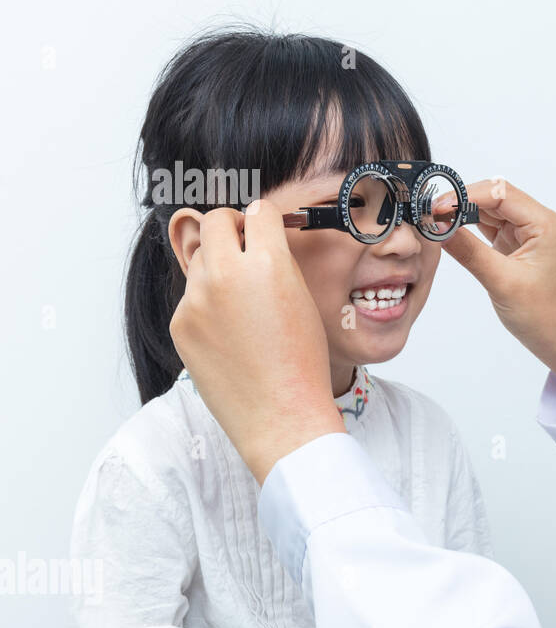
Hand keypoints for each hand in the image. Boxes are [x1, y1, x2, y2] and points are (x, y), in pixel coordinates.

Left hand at [169, 200, 343, 483]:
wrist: (282, 416)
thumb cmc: (303, 363)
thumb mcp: (302, 299)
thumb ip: (276, 261)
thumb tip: (255, 237)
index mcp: (268, 262)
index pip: (259, 211)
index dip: (266, 218)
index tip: (268, 226)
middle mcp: (226, 273)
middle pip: (217, 221)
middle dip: (232, 227)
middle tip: (246, 245)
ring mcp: (196, 299)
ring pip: (201, 260)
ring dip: (219, 268)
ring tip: (245, 304)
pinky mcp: (180, 323)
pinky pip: (192, 298)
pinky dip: (208, 305)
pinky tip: (231, 334)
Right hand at [439, 179, 555, 395]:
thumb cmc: (544, 315)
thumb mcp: (502, 281)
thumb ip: (469, 251)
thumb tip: (438, 226)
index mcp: (542, 224)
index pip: (499, 193)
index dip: (466, 195)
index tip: (436, 208)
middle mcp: (536, 223)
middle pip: (492, 197)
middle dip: (461, 202)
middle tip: (429, 215)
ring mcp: (525, 235)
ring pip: (488, 211)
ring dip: (462, 214)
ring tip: (434, 223)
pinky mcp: (514, 248)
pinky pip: (487, 228)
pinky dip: (468, 229)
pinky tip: (450, 233)